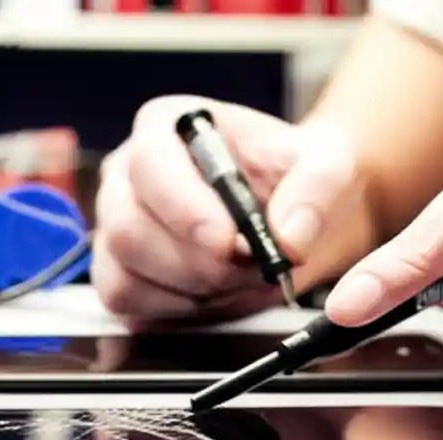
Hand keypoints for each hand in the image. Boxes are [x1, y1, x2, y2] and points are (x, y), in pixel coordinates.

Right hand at [92, 95, 375, 327]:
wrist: (292, 217)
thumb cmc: (297, 180)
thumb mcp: (329, 165)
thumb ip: (316, 188)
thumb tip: (287, 235)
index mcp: (169, 125)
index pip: (151, 162)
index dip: (185, 208)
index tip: (227, 242)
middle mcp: (127, 172)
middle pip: (128, 228)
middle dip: (196, 264)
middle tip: (248, 269)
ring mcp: (114, 223)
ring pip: (124, 273)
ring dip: (191, 289)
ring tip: (237, 278)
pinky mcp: (114, 271)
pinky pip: (124, 302)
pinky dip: (172, 311)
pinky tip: (208, 296)